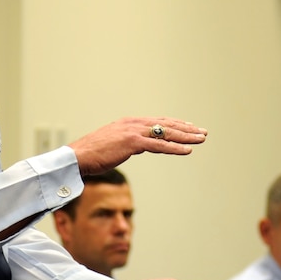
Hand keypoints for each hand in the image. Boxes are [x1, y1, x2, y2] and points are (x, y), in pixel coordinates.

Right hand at [67, 116, 206, 174]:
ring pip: (166, 133)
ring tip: (201, 139)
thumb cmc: (92, 154)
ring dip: (186, 136)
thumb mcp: (112, 145)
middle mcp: (134, 123)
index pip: (158, 122)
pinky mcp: (133, 143)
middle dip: (186, 128)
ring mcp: (134, 132)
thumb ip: (125, 143)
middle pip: (166, 124)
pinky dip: (175, 147)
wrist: (78, 157)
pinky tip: (188, 150)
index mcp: (129, 123)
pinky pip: (159, 145)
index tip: (189, 127)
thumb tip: (131, 147)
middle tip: (202, 132)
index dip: (176, 124)